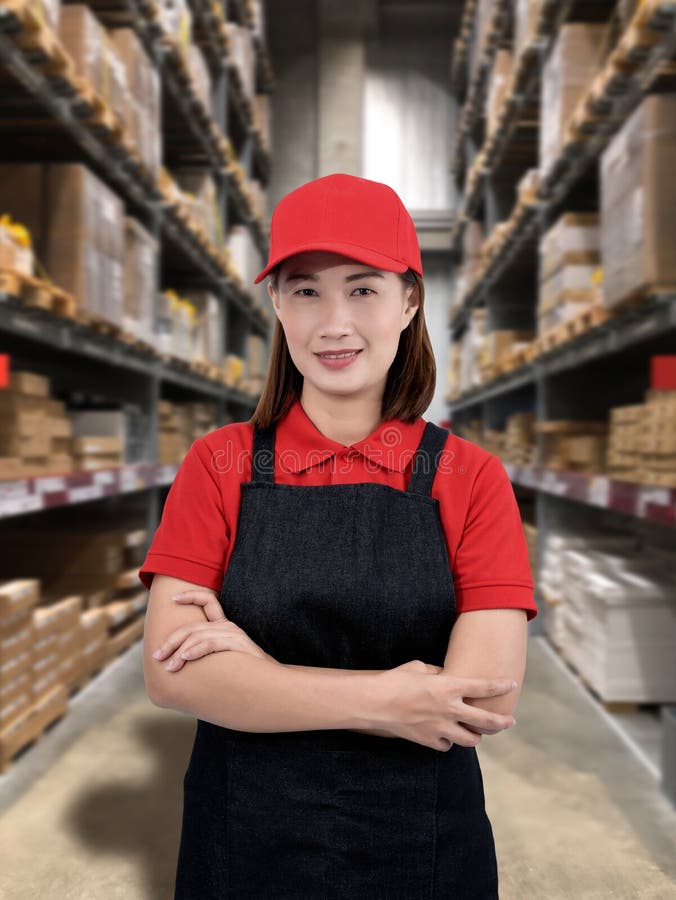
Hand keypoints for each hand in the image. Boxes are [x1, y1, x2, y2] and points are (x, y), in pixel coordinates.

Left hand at [152, 588, 277, 670]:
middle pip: (193, 627)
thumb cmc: (246, 674)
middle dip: (171, 641)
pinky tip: (185, 659)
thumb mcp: (226, 658)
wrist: (272, 682)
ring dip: (179, 652)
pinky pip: (210, 644)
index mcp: (226, 626)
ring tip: (169, 666)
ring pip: (198, 636)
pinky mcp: (237, 644)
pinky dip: (195, 650)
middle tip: (157, 656)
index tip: (173, 598)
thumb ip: (209, 653)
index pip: (210, 601)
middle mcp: (228, 626)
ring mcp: (233, 634)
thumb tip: (182, 661)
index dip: (191, 595)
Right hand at [373, 660, 517, 751]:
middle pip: (485, 721)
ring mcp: (440, 728)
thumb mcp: (419, 667)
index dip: (500, 686)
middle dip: (502, 722)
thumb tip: (446, 676)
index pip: (483, 687)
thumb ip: (438, 673)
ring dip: (476, 736)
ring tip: (478, 732)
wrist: (375, 703)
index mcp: (448, 687)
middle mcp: (449, 709)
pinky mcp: (428, 741)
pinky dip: (449, 741)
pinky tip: (446, 735)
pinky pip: (446, 745)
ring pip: (470, 739)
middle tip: (510, 721)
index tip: (511, 684)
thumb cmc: (395, 679)